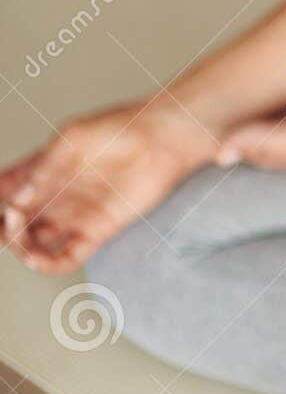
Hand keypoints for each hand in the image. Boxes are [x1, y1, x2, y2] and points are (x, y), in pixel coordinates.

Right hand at [0, 98, 221, 272]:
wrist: (161, 139)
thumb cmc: (120, 129)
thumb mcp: (72, 140)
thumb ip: (43, 168)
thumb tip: (18, 197)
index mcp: (46, 169)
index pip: (8, 188)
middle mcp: (58, 195)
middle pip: (18, 221)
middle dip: (5, 228)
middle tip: (6, 221)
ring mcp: (75, 215)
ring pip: (36, 242)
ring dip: (21, 246)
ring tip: (17, 234)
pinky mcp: (97, 231)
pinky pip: (66, 257)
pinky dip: (48, 263)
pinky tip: (36, 258)